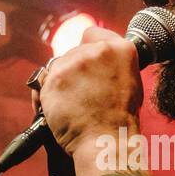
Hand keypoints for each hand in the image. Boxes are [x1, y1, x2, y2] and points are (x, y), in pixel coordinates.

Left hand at [33, 26, 142, 154]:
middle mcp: (96, 51)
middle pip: (73, 51)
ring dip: (61, 81)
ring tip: (72, 103)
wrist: (106, 141)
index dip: (88, 47)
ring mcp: (73, 64)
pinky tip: (59, 108)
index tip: (87, 61)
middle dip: (75, 69)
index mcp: (120, 49)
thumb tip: (98, 58)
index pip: (92, 34)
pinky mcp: (53, 79)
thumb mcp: (130, 81)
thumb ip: (113, 63)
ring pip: (58, 65)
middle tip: (83, 92)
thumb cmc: (120, 119)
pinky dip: (48, 94)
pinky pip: (43, 81)